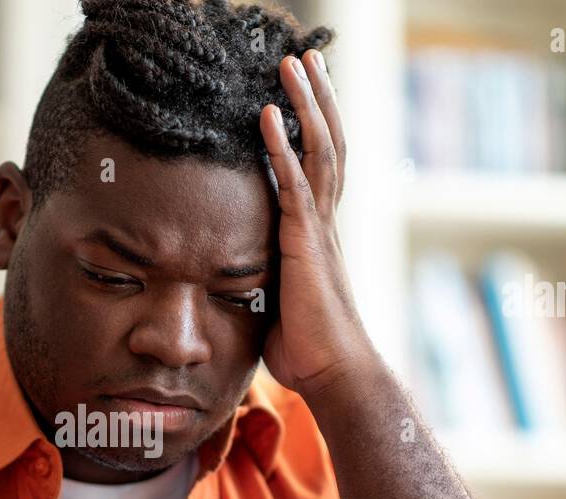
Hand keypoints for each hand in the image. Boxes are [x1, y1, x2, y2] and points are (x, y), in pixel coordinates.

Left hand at [258, 51, 374, 397]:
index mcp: (318, 232)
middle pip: (328, 144)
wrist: (332, 373)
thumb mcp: (275, 301)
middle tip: (304, 57)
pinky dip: (282, 147)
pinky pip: (295, 183)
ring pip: (319, 151)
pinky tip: (269, 115)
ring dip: (304, 104)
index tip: (301, 93)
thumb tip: (233, 278)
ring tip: (292, 63)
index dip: (312, 127)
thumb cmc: (304, 347)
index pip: (319, 166)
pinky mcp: (307, 242)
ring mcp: (320, 228)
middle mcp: (324, 221)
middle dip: (316, 98)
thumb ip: (261, 276)